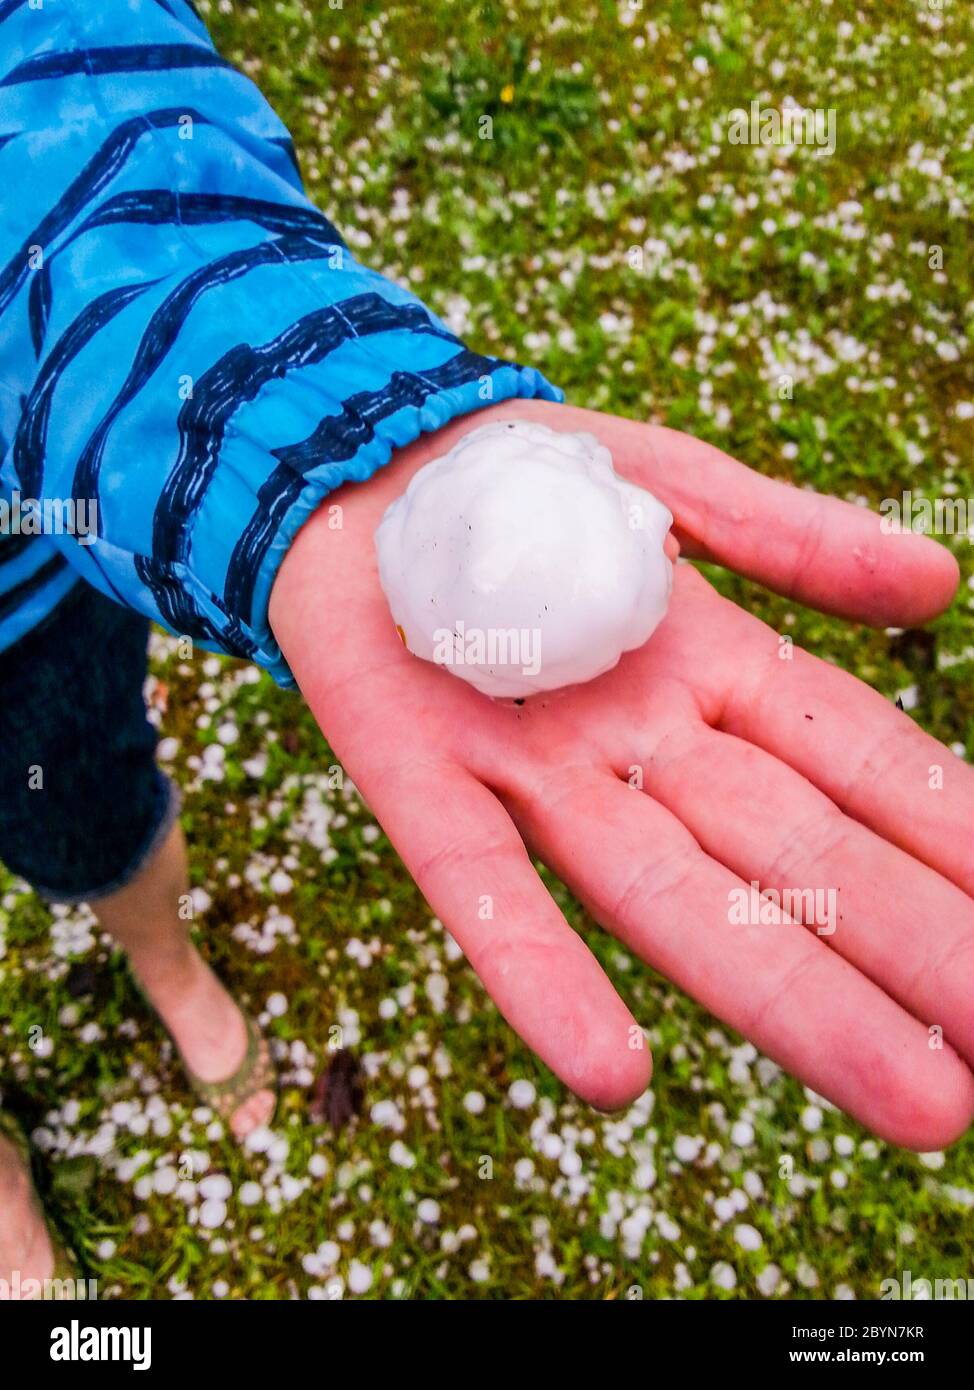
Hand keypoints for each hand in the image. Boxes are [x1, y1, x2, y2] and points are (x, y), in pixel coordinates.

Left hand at [270, 398, 973, 1149]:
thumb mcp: (670, 483)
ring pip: (672, 901)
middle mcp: (640, 749)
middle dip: (904, 958)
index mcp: (712, 676)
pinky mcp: (417, 785)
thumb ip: (788, 537)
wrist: (359, 469)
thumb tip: (939, 582)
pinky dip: (539, 978)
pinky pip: (482, 893)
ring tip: (907, 1101)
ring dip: (786, 1002)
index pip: (858, 767)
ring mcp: (533, 777)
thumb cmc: (528, 483)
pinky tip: (607, 1074)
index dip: (950, 841)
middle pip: (792, 861)